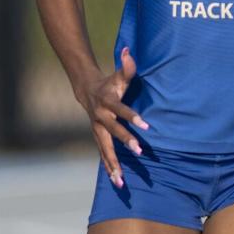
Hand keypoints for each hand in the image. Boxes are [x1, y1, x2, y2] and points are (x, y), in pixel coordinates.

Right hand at [77, 47, 148, 188]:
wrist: (86, 91)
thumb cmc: (109, 84)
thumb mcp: (118, 75)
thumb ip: (126, 66)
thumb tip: (129, 51)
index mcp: (108, 102)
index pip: (122, 110)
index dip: (133, 117)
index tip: (147, 125)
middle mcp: (101, 118)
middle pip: (113, 131)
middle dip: (125, 141)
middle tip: (139, 151)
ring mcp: (97, 130)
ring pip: (105, 149)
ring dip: (113, 165)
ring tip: (121, 181)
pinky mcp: (98, 138)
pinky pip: (104, 155)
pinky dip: (110, 169)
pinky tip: (118, 183)